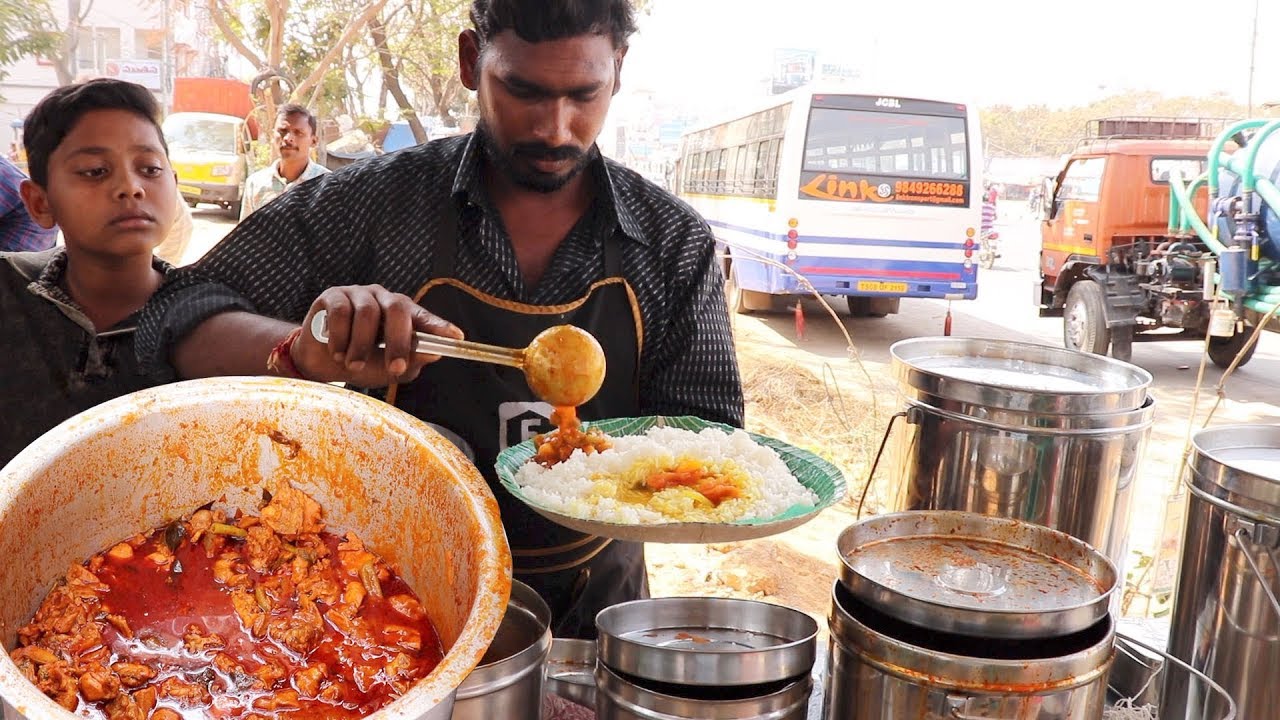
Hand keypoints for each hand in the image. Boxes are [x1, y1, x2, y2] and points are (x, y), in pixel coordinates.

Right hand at [293, 285, 463, 386]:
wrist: (320, 363)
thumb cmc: (359, 363)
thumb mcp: (387, 369)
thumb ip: (410, 361)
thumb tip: (434, 353)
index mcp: (401, 315)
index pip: (424, 317)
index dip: (439, 326)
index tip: (456, 338)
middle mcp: (383, 300)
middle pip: (397, 308)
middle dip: (398, 342)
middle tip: (394, 368)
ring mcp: (358, 294)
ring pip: (367, 313)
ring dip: (361, 346)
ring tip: (352, 364)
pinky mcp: (333, 296)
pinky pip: (341, 312)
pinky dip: (339, 337)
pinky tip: (337, 351)